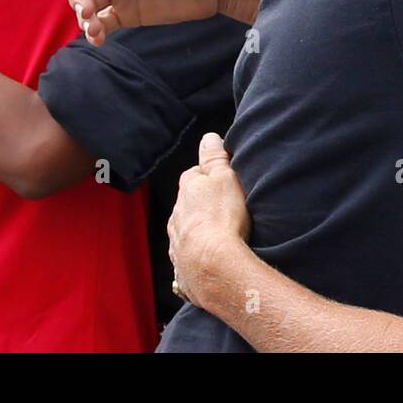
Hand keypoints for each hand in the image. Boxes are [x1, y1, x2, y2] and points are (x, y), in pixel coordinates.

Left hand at [167, 133, 251, 309]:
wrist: (211, 264)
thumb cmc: (221, 217)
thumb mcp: (224, 178)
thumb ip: (215, 157)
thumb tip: (208, 137)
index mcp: (187, 189)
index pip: (194, 174)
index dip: (209, 175)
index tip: (224, 180)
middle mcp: (176, 214)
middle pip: (189, 202)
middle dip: (203, 203)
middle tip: (226, 207)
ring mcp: (177, 241)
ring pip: (187, 228)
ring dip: (199, 229)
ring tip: (220, 234)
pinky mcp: (182, 265)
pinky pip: (188, 254)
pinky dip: (198, 253)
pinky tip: (210, 257)